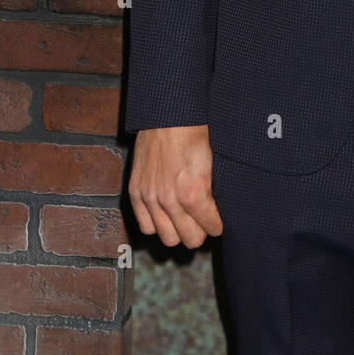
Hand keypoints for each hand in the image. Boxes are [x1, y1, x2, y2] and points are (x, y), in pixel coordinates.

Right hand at [128, 125, 222, 247]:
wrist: (166, 115)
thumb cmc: (193, 133)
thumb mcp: (211, 162)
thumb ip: (211, 190)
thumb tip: (216, 210)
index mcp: (193, 193)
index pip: (210, 228)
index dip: (217, 225)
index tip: (217, 222)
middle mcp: (170, 200)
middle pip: (189, 239)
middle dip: (199, 232)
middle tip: (202, 223)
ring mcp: (150, 197)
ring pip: (167, 238)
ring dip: (178, 232)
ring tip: (184, 221)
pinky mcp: (136, 192)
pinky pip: (145, 226)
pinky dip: (156, 224)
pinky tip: (165, 214)